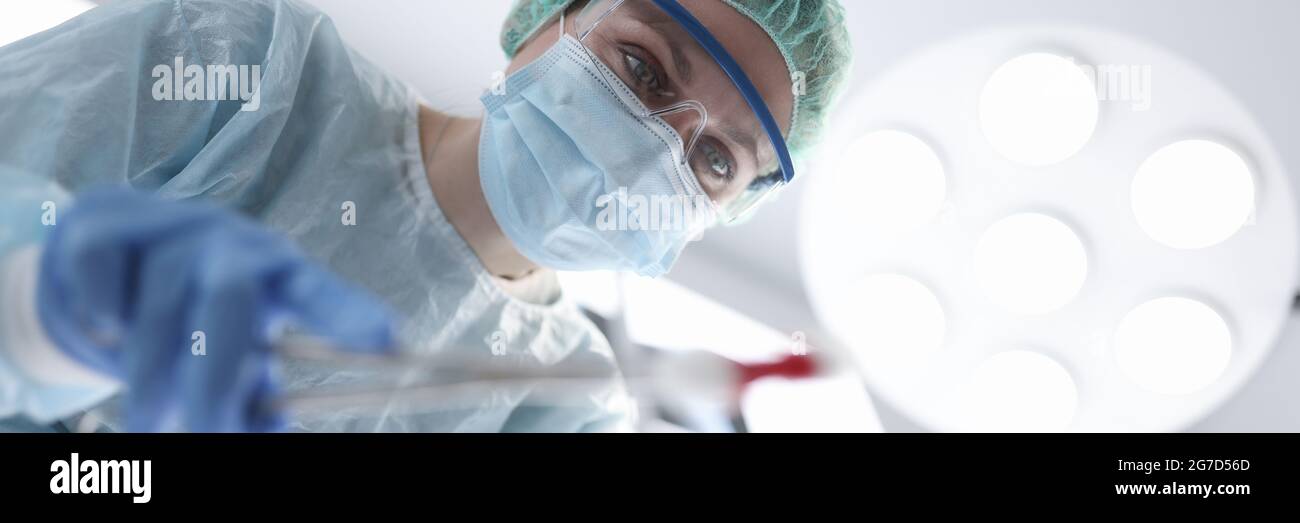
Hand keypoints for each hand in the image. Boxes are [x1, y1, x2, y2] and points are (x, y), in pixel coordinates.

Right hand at [37, 188, 395, 431]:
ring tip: (148, 421)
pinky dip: (101, 309)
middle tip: (205, 433)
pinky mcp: (110, 218)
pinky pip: (102, 268)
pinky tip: (105, 330)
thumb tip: (271, 436)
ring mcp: (172, 224)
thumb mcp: (232, 364)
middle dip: (213, 378)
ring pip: (159, 299)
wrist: (104, 266)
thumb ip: (255, 401)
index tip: (386, 341)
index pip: (321, 292)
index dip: (350, 314)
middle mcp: (234, 243)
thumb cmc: (191, 323)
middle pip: (229, 299)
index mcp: (279, 277)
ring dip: (149, 370)